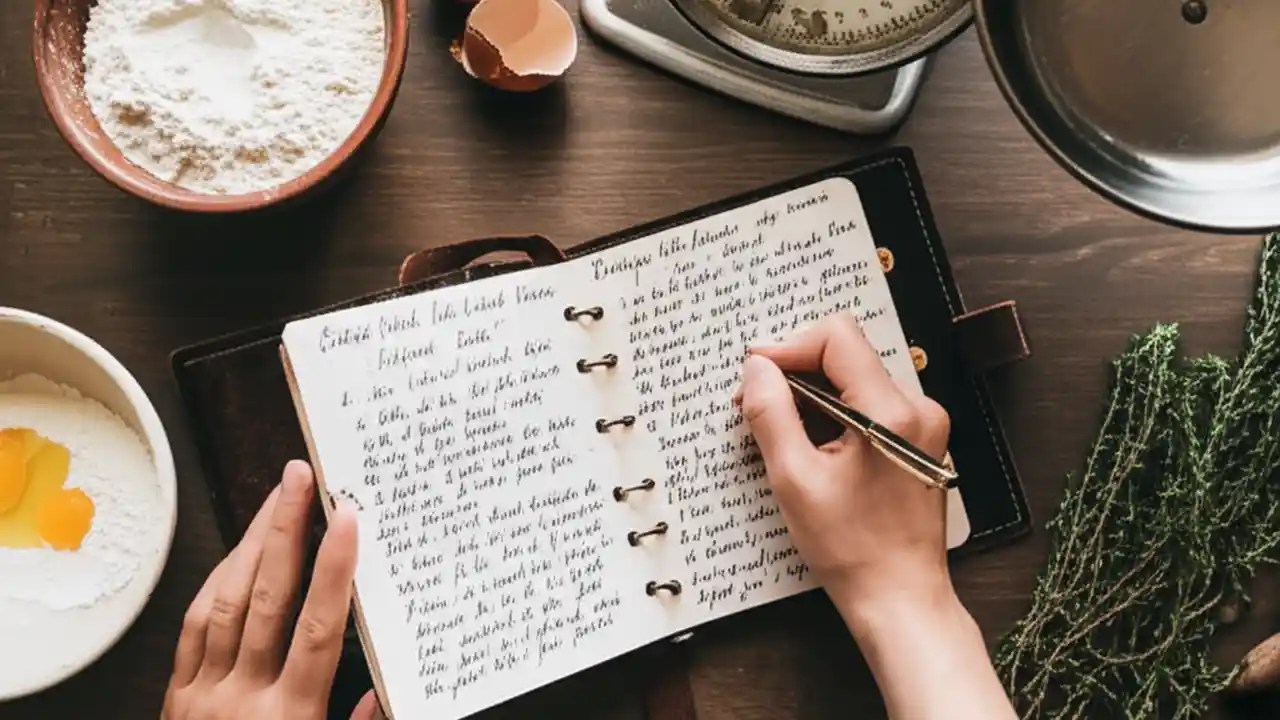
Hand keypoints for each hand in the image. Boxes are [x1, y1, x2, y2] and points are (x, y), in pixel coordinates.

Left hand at [163, 461, 376, 719]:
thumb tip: (382, 693)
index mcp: (291, 716)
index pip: (318, 628)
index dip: (335, 570)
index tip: (347, 519)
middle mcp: (244, 698)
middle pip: (267, 598)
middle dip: (284, 531)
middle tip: (299, 479)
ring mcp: (203, 695)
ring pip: (225, 603)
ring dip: (250, 546)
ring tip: (273, 503)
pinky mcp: (176, 698)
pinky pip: (192, 628)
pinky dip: (215, 585)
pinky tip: (234, 560)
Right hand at [739, 317, 1014, 719]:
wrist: (900, 598)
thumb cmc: (852, 549)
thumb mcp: (794, 479)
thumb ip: (771, 413)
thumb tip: (756, 368)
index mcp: (892, 413)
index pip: (838, 338)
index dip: (789, 347)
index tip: (756, 374)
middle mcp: (918, 409)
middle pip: (848, 355)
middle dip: (797, 371)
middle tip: (756, 402)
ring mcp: (924, 425)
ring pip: (856, 379)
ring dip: (814, 394)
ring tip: (780, 428)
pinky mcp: (919, 441)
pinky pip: (871, 404)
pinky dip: (835, 412)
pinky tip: (811, 444)